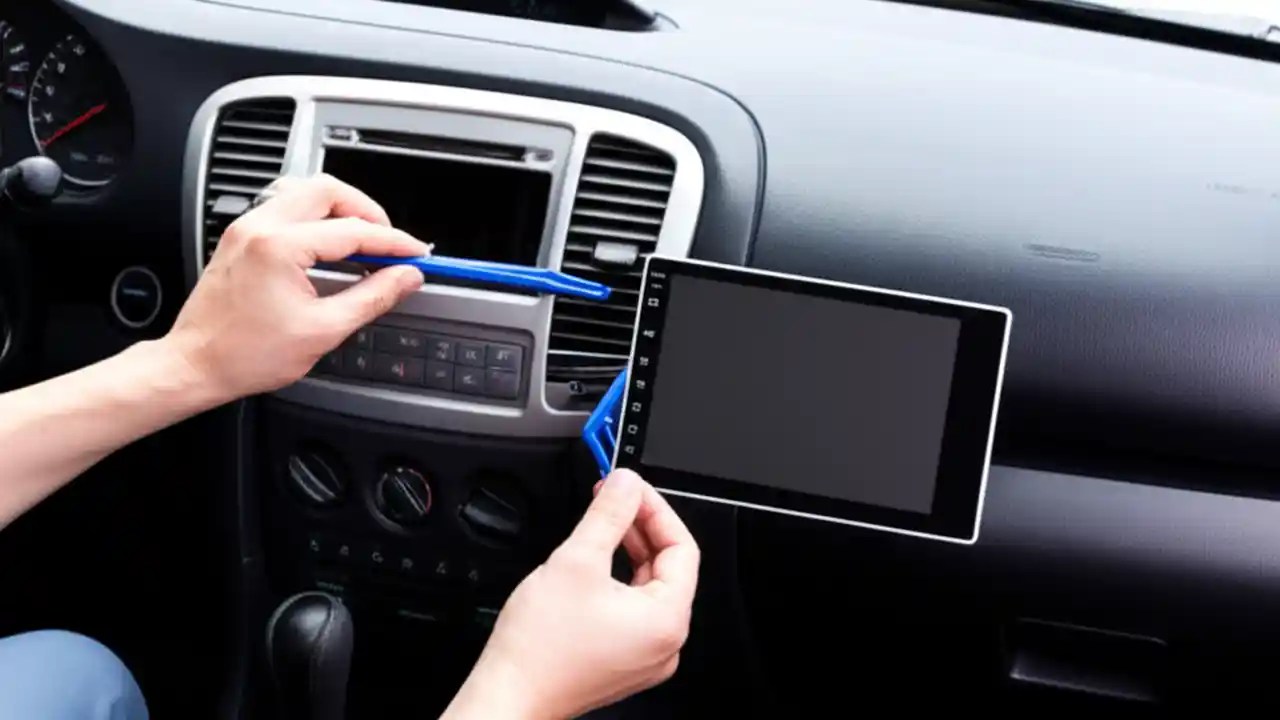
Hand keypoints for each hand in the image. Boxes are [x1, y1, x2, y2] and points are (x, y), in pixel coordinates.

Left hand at [166, 174, 428, 399]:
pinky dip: (316, 219)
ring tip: (362, 242)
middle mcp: (261, 227)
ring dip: (340, 211)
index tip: (416, 254)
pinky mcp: (241, 238)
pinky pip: (286, 209)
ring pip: (305, 193)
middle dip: (367, 212)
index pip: (353, 230)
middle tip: (388, 243)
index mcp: (280, 246)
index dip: (393, 241)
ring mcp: (247, 229)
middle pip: (328, 190)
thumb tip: (405, 278)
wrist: (196, 365)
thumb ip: (372, 297)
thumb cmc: (246, 355)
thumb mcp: (323, 330)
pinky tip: (330, 246)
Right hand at [444, 470, 700, 719]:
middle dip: (639, 526)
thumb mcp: (577, 560)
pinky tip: (594, 561)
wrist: (509, 696)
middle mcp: (665, 643)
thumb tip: (626, 484)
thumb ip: (608, 514)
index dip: (655, 509)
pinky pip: (632, 609)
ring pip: (647, 586)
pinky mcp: (622, 660)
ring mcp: (644, 655)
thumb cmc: (539, 648)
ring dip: (627, 550)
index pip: (682, 547)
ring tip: (601, 523)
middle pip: (667, 566)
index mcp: (667, 620)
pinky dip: (617, 579)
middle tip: (612, 497)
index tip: (630, 487)